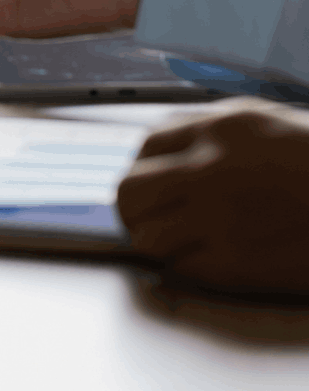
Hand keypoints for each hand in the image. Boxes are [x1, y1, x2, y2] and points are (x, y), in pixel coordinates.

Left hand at [118, 98, 308, 292]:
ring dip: (156, 239)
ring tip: (176, 239)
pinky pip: (180, 268)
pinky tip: (209, 257)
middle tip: (149, 215)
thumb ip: (207, 132)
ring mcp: (219, 219)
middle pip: (129, 192)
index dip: (143, 167)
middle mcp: (209, 170)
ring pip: (146, 236)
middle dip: (134, 206)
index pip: (144, 146)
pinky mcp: (236, 265)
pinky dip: (186, 266)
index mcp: (218, 129)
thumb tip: (162, 151)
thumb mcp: (260, 123)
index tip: (152, 181)